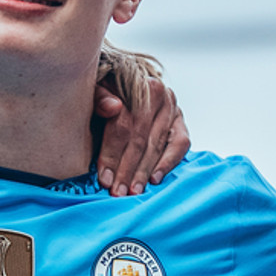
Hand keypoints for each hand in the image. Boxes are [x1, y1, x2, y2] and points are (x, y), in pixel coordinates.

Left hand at [94, 46, 187, 196]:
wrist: (121, 87)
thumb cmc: (103, 95)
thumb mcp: (94, 91)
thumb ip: (99, 98)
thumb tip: (114, 107)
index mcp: (135, 83)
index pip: (124, 123)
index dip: (112, 153)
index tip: (104, 178)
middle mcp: (158, 93)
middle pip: (140, 138)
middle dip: (127, 169)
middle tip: (117, 192)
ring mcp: (172, 108)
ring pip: (157, 144)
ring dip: (144, 172)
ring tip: (133, 191)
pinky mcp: (181, 122)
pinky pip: (180, 145)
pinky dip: (168, 163)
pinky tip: (155, 179)